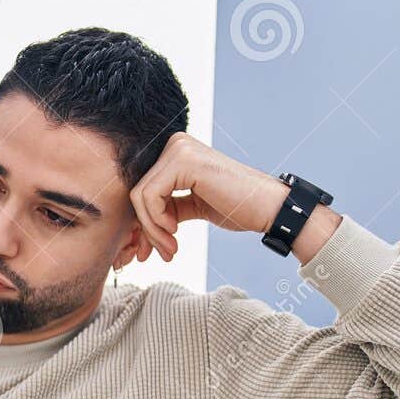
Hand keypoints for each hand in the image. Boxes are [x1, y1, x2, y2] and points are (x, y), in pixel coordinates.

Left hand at [127, 132, 303, 262]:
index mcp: (175, 152)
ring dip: (152, 231)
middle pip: (137, 193)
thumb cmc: (234, 207)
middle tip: (159, 255)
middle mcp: (174, 143)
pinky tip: (175, 231)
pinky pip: (150, 197)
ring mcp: (178, 149)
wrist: (267, 207)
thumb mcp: (190, 206)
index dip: (140, 223)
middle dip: (144, 230)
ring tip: (170, 249)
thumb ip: (163, 210)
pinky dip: (156, 221)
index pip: (141, 188)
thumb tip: (132, 233)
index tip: (147, 251)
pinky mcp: (183, 161)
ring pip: (140, 197)